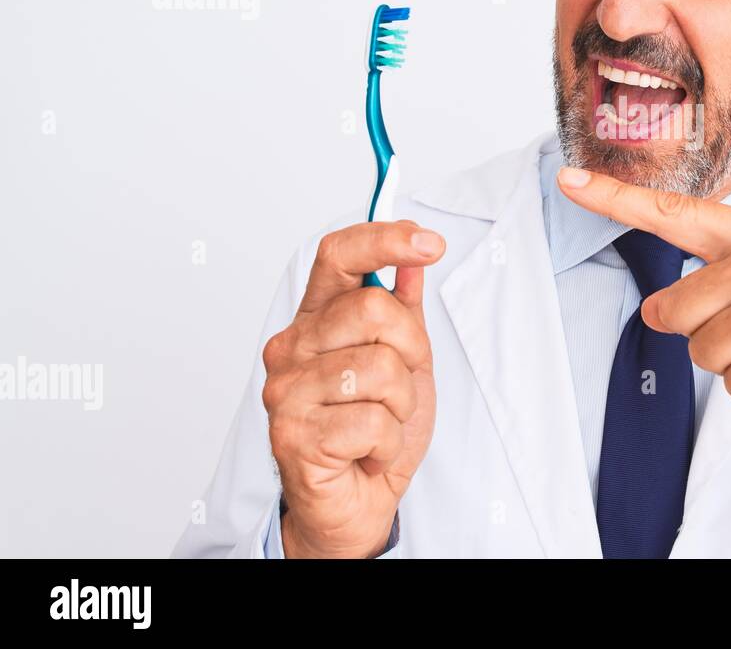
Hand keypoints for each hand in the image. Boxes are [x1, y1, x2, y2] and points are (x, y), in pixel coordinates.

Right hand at [262, 220, 442, 556]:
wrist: (354, 503)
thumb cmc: (373, 432)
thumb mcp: (405, 362)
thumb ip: (405, 311)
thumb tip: (414, 257)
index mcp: (315, 320)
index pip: (338, 256)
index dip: (385, 240)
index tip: (430, 244)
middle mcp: (291, 348)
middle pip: (375, 310)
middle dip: (410, 352)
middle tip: (398, 390)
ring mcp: (287, 391)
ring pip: (381, 369)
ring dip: (401, 405)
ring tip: (380, 425)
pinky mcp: (294, 435)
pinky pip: (374, 420)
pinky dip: (387, 442)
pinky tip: (366, 452)